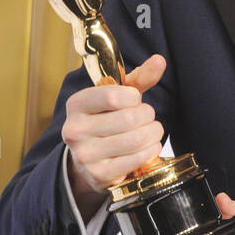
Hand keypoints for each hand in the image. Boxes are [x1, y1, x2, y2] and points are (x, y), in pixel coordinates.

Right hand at [62, 55, 166, 208]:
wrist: (88, 160)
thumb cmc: (107, 121)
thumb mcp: (117, 97)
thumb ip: (138, 79)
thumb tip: (160, 60)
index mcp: (76, 104)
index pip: (113, 96)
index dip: (134, 98)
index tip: (135, 100)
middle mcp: (75, 130)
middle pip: (129, 119)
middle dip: (148, 116)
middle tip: (149, 117)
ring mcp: (85, 155)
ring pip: (135, 140)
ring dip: (153, 134)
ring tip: (153, 131)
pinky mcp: (99, 174)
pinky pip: (136, 159)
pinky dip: (151, 151)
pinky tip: (150, 146)